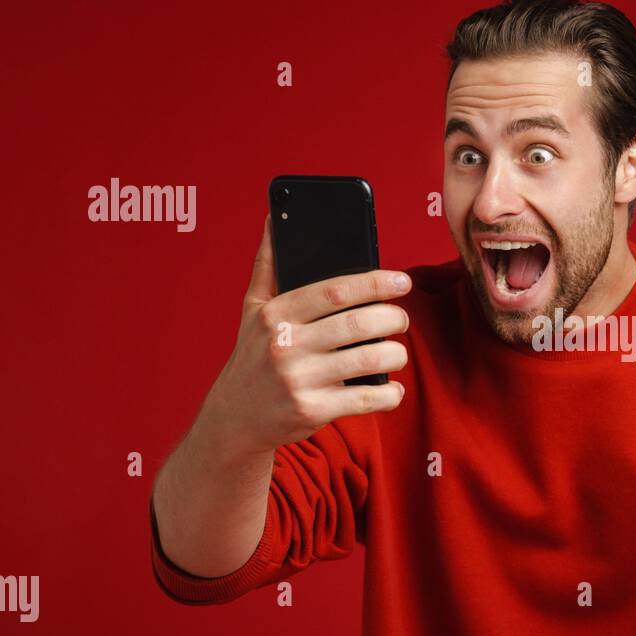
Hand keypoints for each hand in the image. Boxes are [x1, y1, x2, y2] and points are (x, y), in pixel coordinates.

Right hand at [201, 212, 411, 455]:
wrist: (234, 418)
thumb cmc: (252, 357)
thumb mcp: (252, 310)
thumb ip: (268, 265)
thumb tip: (274, 217)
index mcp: (276, 314)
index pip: (335, 291)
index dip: (375, 283)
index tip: (401, 280)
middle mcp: (286, 345)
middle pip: (358, 325)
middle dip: (392, 318)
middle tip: (400, 318)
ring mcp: (299, 380)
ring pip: (368, 361)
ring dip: (395, 355)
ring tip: (397, 352)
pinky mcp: (312, 411)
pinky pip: (365, 399)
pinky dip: (388, 394)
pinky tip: (393, 388)